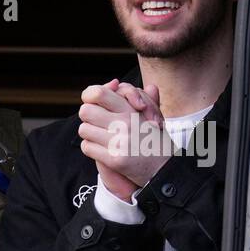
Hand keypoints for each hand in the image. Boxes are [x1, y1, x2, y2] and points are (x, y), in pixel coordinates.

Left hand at [79, 80, 169, 196]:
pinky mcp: (115, 159)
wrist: (165, 168)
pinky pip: (87, 147)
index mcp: (131, 110)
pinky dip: (92, 148)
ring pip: (84, 129)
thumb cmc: (154, 139)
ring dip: (90, 133)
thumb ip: (132, 95)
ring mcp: (119, 142)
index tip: (96, 103)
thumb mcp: (149, 113)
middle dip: (88, 117)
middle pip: (85, 111)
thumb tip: (115, 82)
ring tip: (101, 137)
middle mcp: (125, 123)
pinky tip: (102, 150)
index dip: (90, 96)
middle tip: (97, 122)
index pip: (98, 93)